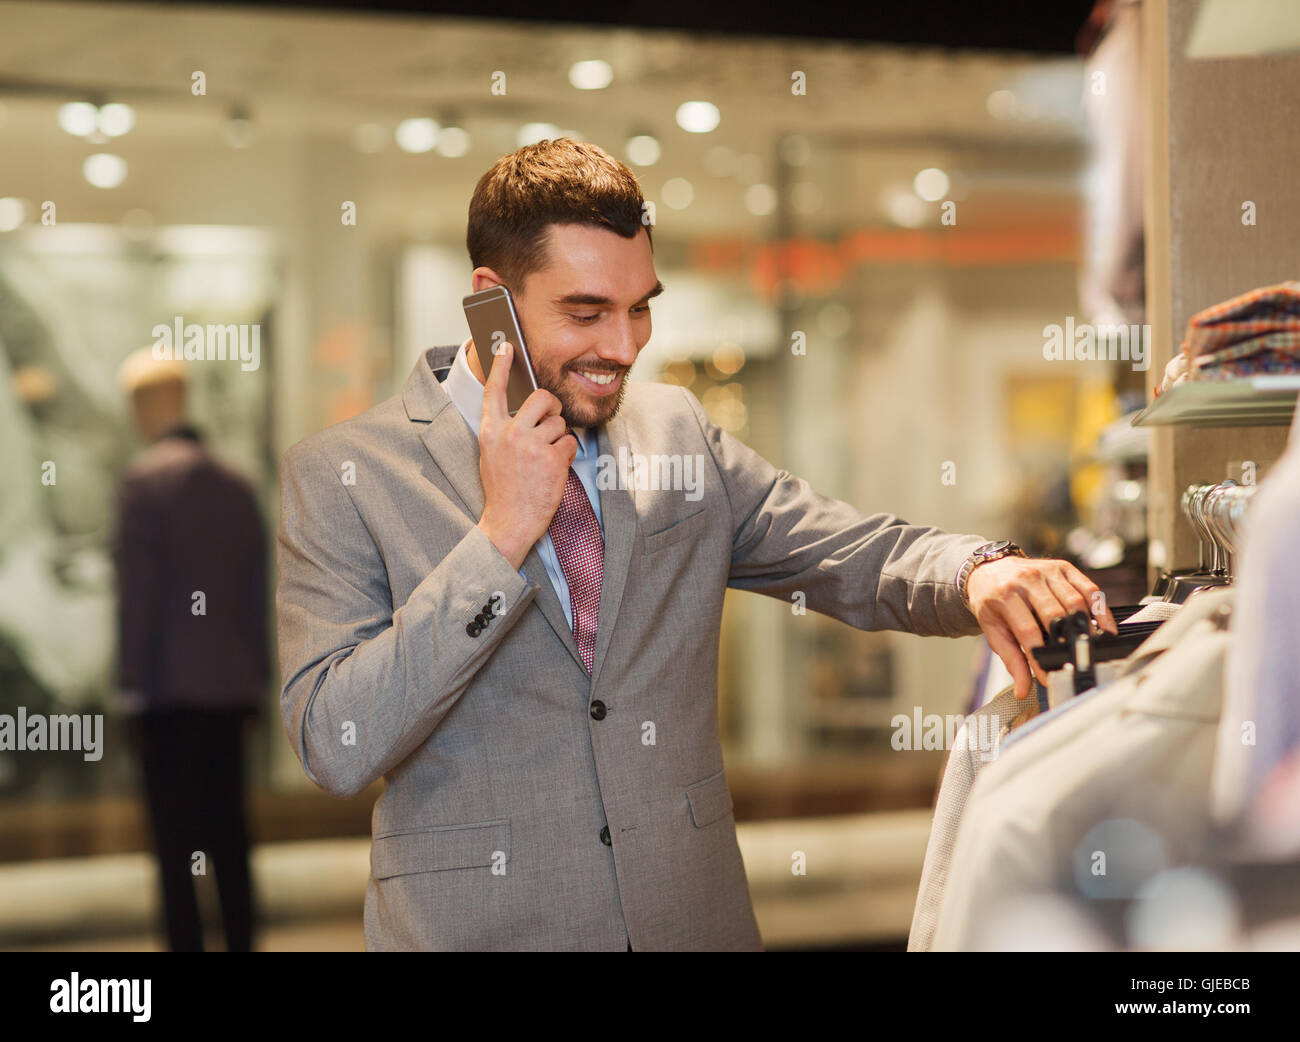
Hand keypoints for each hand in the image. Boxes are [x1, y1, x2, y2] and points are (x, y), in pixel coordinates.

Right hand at [476, 341, 577, 568]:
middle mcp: (510, 433)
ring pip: (560, 423)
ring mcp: (532, 445)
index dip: (502, 366)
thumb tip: (524, 412)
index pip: (495, 390)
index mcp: (491, 431)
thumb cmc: (503, 490)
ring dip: (560, 439)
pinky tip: (555, 470)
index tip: (506, 346)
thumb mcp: (492, 455)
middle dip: (553, 407)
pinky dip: (568, 455)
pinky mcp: (553, 459)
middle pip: (543, 398)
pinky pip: (571, 442)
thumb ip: (504, 431)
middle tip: (552, 421)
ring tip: (547, 460)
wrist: (509, 522)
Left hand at [966, 555, 1118, 699]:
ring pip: (1074, 601)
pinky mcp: (1064, 567)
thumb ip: (1011, 660)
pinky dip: (1100, 608)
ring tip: (1094, 647)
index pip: (1026, 630)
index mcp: (1004, 597)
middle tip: (1077, 662)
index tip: (1049, 676)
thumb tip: (1024, 689)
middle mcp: (1026, 580)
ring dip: (1087, 626)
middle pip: (1054, 613)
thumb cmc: (993, 603)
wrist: (989, 570)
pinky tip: (1105, 626)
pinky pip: (1088, 588)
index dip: (1040, 656)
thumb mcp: (994, 630)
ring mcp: (1047, 571)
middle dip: (1067, 640)